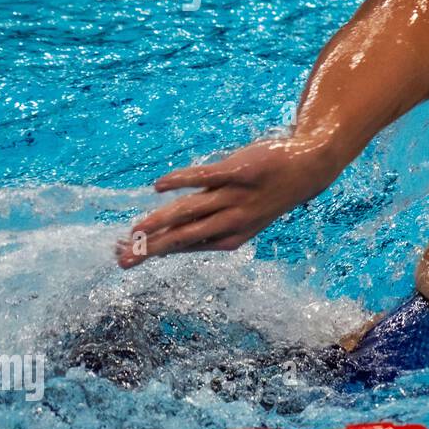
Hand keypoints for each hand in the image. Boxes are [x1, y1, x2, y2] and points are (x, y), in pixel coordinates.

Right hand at [116, 137, 338, 268]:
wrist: (307, 168)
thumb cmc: (264, 194)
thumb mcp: (238, 216)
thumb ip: (203, 224)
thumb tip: (165, 237)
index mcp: (231, 238)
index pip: (185, 247)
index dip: (154, 252)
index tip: (125, 257)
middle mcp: (233, 221)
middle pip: (184, 237)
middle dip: (151, 249)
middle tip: (122, 259)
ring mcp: (236, 197)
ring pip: (190, 211)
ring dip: (159, 221)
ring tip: (134, 229)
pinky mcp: (238, 171)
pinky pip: (204, 177)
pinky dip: (180, 181)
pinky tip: (158, 187)